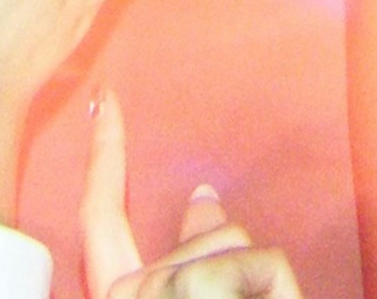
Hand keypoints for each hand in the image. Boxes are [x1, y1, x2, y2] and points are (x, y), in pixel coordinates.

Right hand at [83, 90, 302, 298]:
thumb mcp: (216, 297)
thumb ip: (197, 252)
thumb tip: (200, 197)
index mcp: (128, 298)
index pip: (103, 219)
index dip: (104, 155)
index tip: (104, 98)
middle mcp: (123, 295)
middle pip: (203, 234)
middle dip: (239, 266)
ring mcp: (145, 294)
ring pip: (233, 242)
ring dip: (258, 286)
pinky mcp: (177, 290)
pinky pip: (256, 260)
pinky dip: (274, 287)